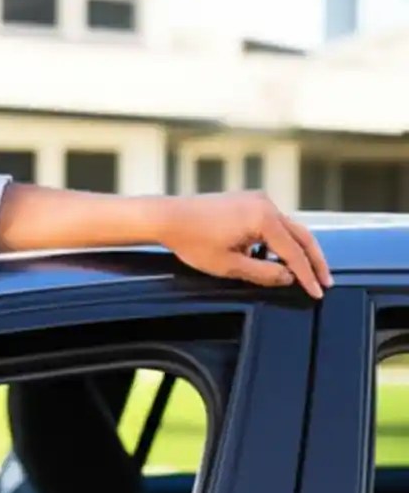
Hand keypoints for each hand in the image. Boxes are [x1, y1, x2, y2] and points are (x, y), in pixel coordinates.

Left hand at [157, 191, 332, 298]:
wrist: (167, 217)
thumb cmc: (192, 241)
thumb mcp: (229, 265)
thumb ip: (264, 273)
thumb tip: (289, 277)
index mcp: (264, 218)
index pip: (294, 252)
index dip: (308, 275)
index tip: (318, 292)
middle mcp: (265, 204)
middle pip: (301, 235)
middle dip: (314, 260)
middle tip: (325, 281)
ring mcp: (256, 199)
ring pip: (288, 227)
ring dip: (297, 249)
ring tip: (306, 272)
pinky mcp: (246, 201)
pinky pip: (271, 222)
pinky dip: (279, 240)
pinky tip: (276, 257)